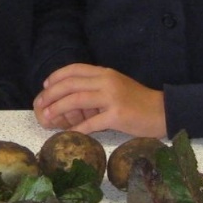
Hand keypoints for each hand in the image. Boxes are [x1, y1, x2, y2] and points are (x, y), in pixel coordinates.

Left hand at [33, 64, 166, 137]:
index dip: (56, 77)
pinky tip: (68, 134)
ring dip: (58, 109)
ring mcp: (112, 97)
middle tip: (40, 105)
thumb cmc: (137, 101)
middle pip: (70, 84)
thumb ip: (96, 87)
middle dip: (51, 94)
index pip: (74, 69)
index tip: (45, 86)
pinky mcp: (116, 115)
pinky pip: (91, 123)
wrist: (162, 111)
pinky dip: (77, 129)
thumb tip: (70, 98)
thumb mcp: (116, 86)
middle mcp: (106, 81)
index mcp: (105, 73)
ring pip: (76, 100)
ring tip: (47, 117)